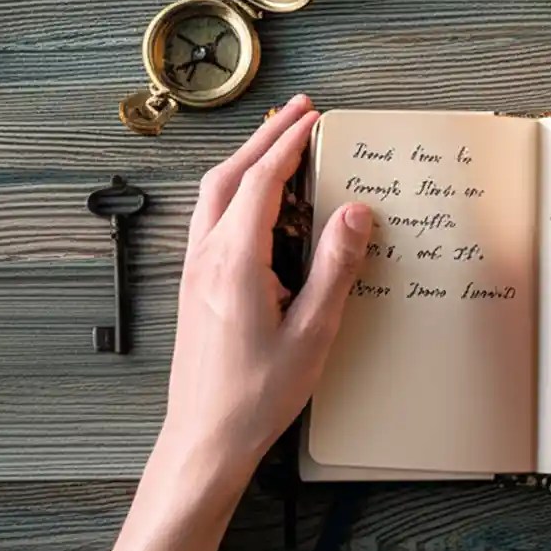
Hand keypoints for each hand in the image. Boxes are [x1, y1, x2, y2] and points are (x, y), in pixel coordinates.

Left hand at [98, 95, 373, 550]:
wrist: (205, 437)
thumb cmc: (256, 395)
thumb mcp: (312, 332)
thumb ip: (334, 267)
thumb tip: (356, 214)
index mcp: (235, 261)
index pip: (262, 181)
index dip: (289, 143)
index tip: (311, 118)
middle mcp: (207, 256)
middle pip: (230, 175)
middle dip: (265, 138)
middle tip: (298, 113)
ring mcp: (195, 269)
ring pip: (214, 195)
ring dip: (247, 162)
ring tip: (281, 146)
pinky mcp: (194, 285)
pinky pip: (211, 219)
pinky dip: (236, 193)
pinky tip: (259, 204)